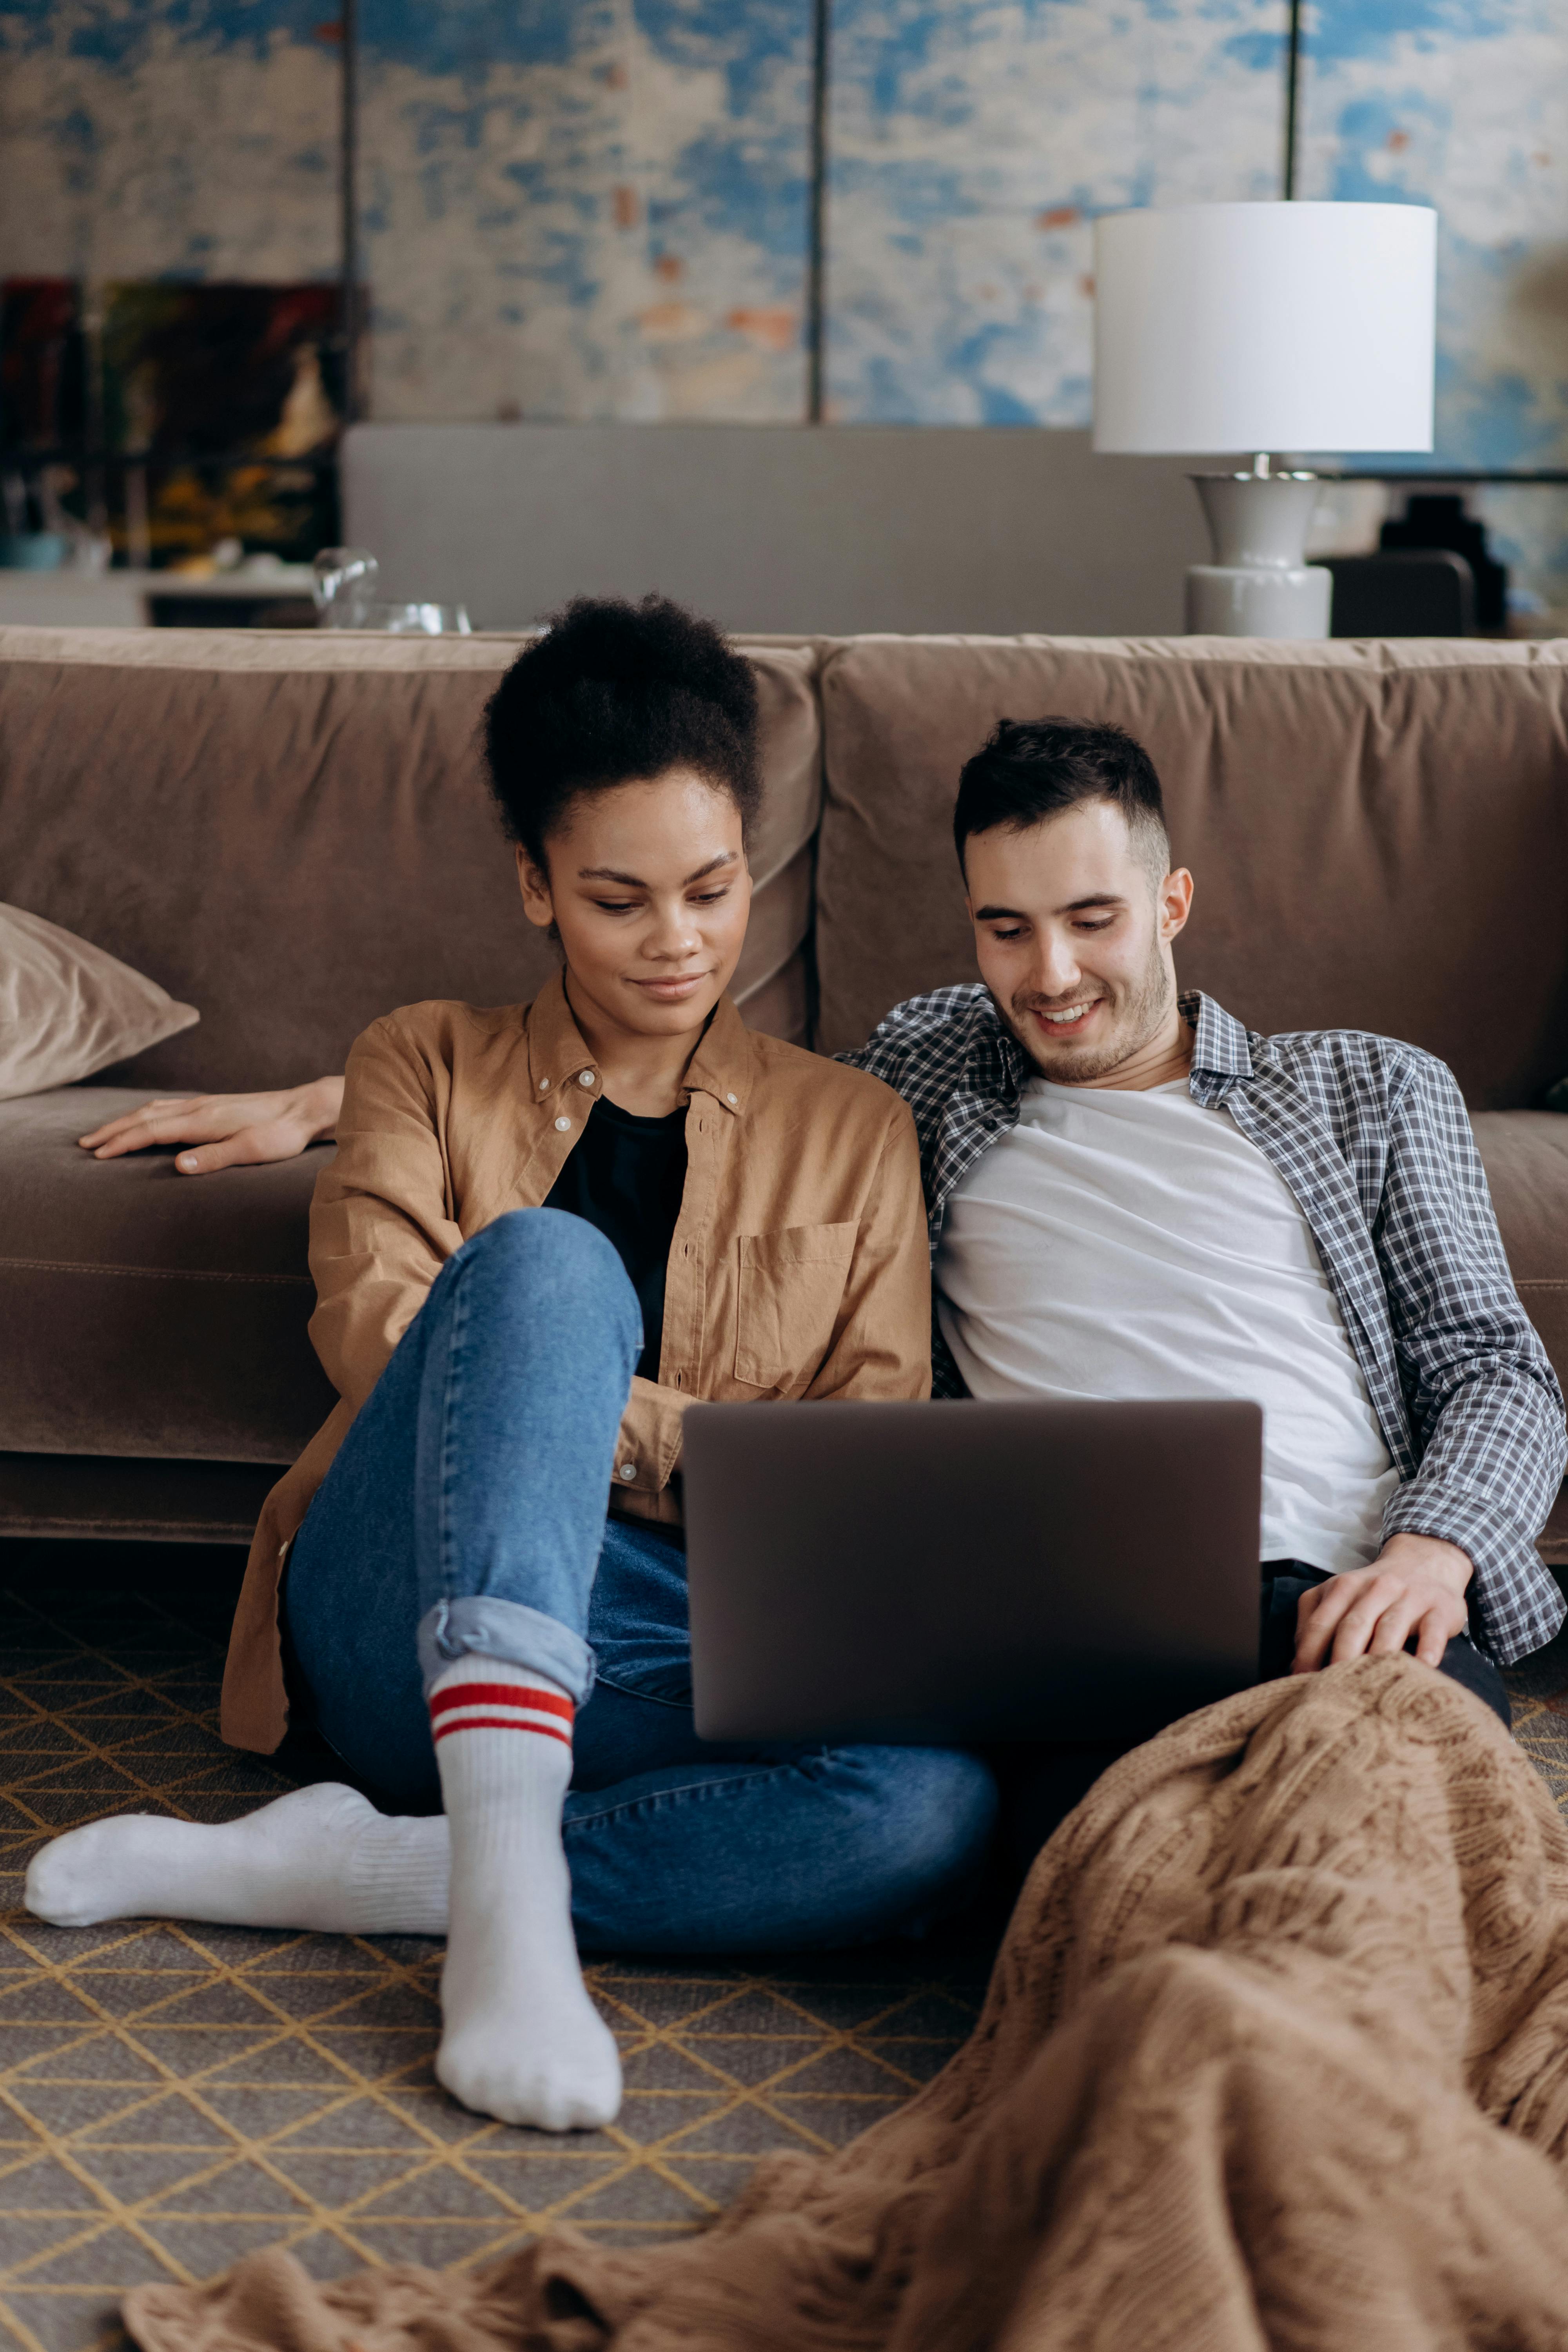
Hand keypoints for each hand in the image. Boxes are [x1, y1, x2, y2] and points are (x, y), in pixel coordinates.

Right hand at [78, 1075, 343, 1174]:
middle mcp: (198, 1107)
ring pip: (154, 1110)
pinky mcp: (213, 1105)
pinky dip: (145, 1114)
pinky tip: (145, 1120)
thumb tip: (177, 1165)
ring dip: (126, 1121)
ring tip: (104, 1133)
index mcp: (202, 1120)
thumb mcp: (252, 1150)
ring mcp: (205, 1104)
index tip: (96, 1155)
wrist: (305, 1109)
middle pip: (144, 1117)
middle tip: (85, 1145)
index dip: (121, 1143)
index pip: (150, 1130)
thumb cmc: (282, 1134)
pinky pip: (167, 1108)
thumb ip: (214, 1158)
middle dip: (113, 1131)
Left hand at [1292, 1534, 1472, 1673]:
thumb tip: (1297, 1664)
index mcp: (1344, 1587)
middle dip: (1340, 1661)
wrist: (1425, 1561)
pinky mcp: (1439, 1609)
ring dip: (1376, 1660)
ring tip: (1368, 1691)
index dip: (1309, 1653)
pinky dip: (1426, 1651)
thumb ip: (1315, 1622)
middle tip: (1334, 1692)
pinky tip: (1419, 1670)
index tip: (1302, 1681)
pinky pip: (1431, 1632)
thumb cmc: (1374, 1591)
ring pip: (1389, 1630)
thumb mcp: (1340, 1594)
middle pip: (1353, 1627)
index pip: (1322, 1623)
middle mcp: (1375, 1589)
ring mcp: (1409, 1597)